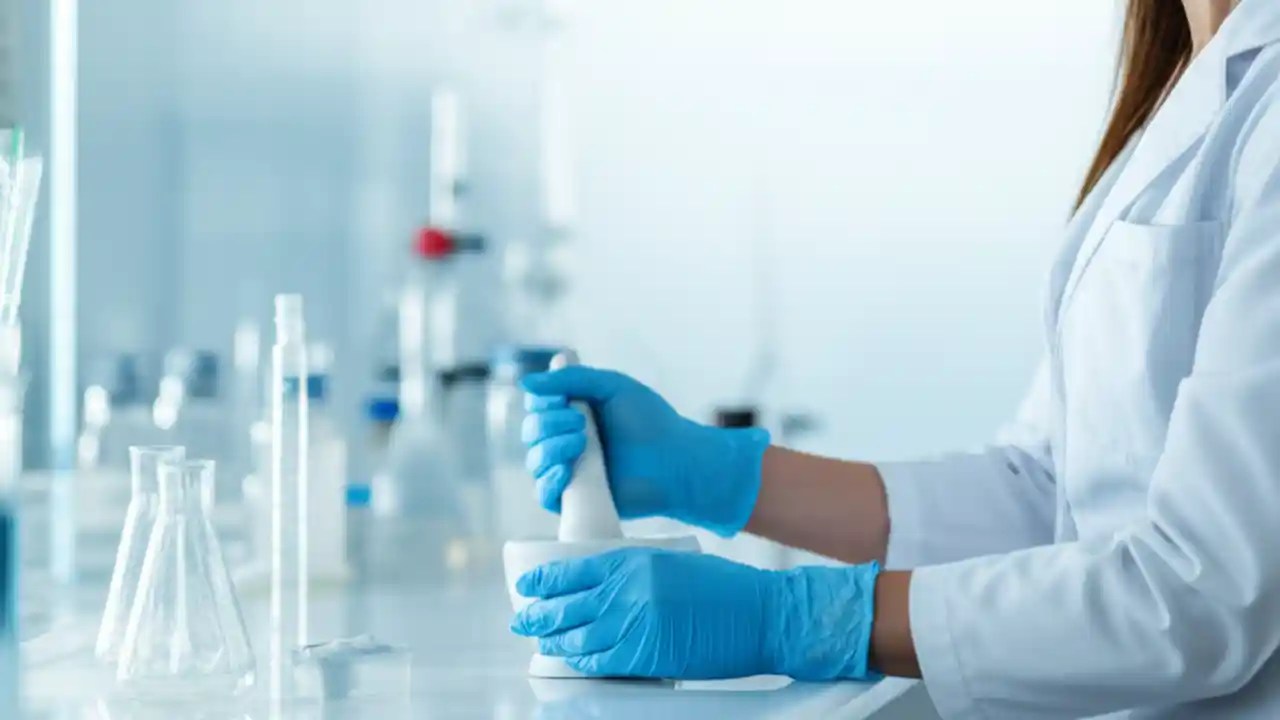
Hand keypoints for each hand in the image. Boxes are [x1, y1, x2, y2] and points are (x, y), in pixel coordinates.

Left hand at [510, 547, 880, 680]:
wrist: (763, 613)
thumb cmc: (725, 587)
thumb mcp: (674, 562)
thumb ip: (637, 571)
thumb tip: (603, 587)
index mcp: (635, 560)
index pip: (573, 568)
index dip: (544, 579)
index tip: (526, 585)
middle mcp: (630, 589)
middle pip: (569, 604)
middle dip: (539, 614)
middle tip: (520, 619)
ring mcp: (638, 623)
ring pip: (580, 636)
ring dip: (556, 640)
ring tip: (540, 641)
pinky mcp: (649, 654)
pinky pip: (603, 661)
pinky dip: (583, 661)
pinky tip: (571, 660)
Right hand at [521, 367, 770, 535]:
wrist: (676, 463)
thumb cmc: (651, 422)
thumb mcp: (612, 386)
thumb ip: (571, 379)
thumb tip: (526, 384)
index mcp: (573, 414)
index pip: (537, 406)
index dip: (543, 402)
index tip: (565, 400)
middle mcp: (567, 442)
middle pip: (532, 432)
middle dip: (550, 424)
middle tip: (581, 424)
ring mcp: (570, 473)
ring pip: (536, 461)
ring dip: (552, 449)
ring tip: (582, 445)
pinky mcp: (576, 500)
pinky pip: (543, 494)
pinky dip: (548, 481)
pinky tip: (565, 472)